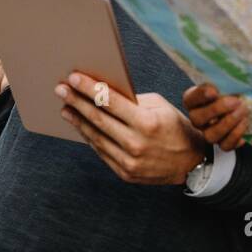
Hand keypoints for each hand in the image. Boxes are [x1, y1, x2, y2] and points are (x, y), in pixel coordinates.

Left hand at [55, 72, 205, 184]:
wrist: (191, 162)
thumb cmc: (174, 127)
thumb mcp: (159, 106)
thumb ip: (132, 101)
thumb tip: (103, 91)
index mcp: (147, 123)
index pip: (110, 102)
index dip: (89, 89)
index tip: (73, 78)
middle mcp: (136, 144)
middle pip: (98, 119)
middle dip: (77, 102)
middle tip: (61, 90)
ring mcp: (129, 161)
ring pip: (95, 137)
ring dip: (78, 121)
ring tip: (66, 108)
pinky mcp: (125, 173)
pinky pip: (101, 152)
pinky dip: (89, 137)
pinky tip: (81, 126)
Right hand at [183, 83, 250, 149]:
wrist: (242, 105)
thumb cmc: (230, 91)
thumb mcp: (224, 82)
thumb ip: (220, 81)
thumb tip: (218, 88)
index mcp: (193, 101)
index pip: (189, 99)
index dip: (201, 95)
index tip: (214, 90)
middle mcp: (197, 119)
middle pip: (197, 119)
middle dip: (217, 110)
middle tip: (235, 101)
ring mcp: (208, 133)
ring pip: (211, 136)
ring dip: (229, 123)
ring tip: (243, 111)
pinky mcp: (222, 143)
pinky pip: (226, 145)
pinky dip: (236, 136)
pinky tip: (244, 122)